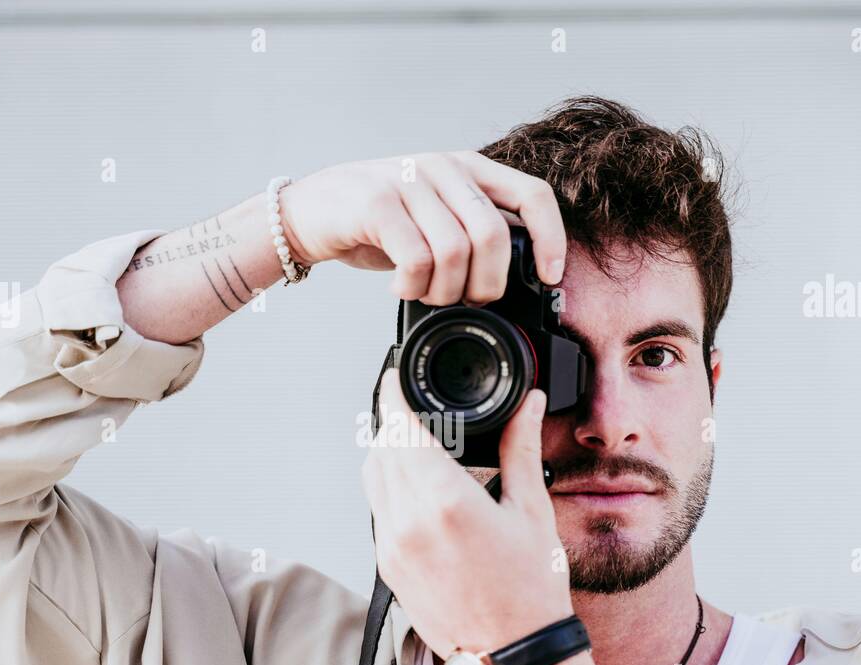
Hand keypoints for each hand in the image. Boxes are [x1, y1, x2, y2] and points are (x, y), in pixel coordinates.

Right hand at [277, 151, 565, 303]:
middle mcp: (444, 167)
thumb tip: (520, 274)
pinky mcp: (377, 203)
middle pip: (493, 235)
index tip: (551, 278)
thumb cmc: (379, 223)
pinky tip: (403, 289)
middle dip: (486, 284)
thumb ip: (474, 232)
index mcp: (469, 168)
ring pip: (455, 252)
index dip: (550, 239)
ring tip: (427, 295)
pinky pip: (416, 258)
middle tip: (467, 301)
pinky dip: (413, 286)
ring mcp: (409, 181)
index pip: (533, 195)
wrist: (309, 211)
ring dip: (444, 291)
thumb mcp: (435, 218)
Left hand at [361, 369, 572, 660]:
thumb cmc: (531, 591)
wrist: (514, 658)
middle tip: (411, 405)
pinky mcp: (387, 569)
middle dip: (393, 423)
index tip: (397, 377)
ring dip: (386, 455)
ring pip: (372, 480)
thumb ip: (521, 449)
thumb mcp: (532, 512)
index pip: (402, 429)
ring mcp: (391, 548)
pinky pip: (377, 512)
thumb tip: (530, 404)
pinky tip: (417, 487)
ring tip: (413, 443)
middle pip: (381, 450)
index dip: (395, 396)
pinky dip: (388, 489)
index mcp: (445, 502)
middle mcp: (408, 523)